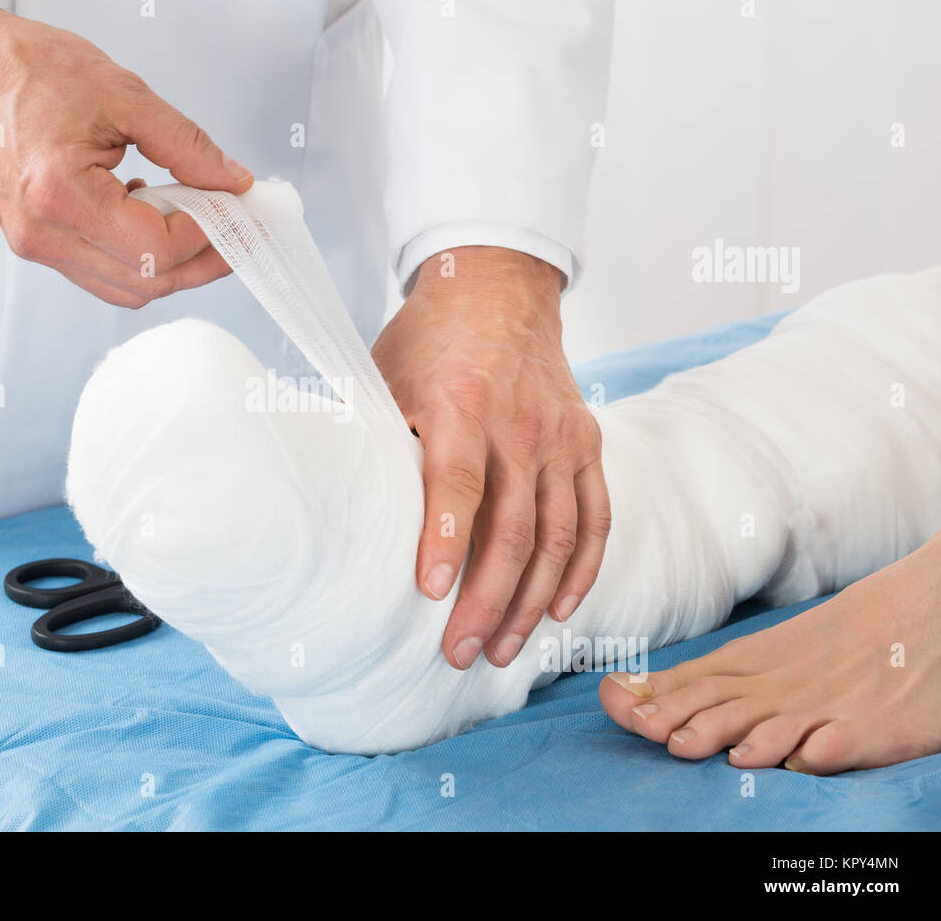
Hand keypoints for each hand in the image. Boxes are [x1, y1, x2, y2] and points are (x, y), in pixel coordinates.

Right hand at [0, 0, 252, 306]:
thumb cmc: (25, 69)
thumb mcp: (123, 94)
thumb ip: (186, 146)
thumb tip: (233, 183)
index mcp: (60, 195)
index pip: (156, 249)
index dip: (209, 236)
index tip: (239, 213)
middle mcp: (42, 234)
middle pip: (145, 282)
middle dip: (202, 262)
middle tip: (239, 232)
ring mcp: (34, 245)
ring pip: (125, 288)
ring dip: (172, 266)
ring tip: (204, 224)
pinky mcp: (34, 243)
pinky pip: (101, 273)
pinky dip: (138, 258)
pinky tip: (152, 216)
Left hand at [371, 247, 610, 669]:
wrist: (498, 288)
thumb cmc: (429, 340)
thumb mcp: (385, 376)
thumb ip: (378, 440)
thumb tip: (344, 512)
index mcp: (461, 403)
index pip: (458, 484)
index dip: (446, 542)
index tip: (431, 595)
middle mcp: (520, 424)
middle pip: (513, 529)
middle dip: (487, 600)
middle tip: (460, 652)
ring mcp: (561, 436)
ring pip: (558, 536)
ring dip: (531, 602)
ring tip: (502, 650)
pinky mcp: (587, 443)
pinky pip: (595, 518)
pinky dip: (582, 570)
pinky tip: (559, 611)